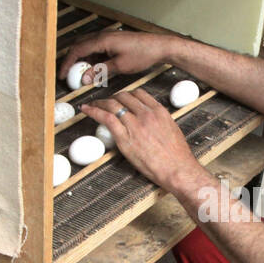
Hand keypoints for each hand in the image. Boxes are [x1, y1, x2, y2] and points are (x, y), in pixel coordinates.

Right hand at [58, 28, 174, 83]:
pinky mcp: (113, 40)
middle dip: (71, 60)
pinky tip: (94, 68)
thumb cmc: (142, 54)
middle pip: (79, 46)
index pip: (77, 50)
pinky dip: (91, 57)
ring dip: (81, 59)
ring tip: (80, 73)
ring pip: (87, 46)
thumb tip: (85, 78)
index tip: (63, 75)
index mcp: (102, 40)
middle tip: (68, 74)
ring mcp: (108, 36)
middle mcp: (103, 35)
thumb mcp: (120, 66)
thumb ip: (100, 71)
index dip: (67, 63)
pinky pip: (96, 47)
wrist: (158, 46)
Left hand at [79, 88, 201, 191]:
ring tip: (92, 105)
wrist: (177, 169)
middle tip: (105, 103)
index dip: (126, 95)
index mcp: (159, 111)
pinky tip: (86, 109)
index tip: (121, 99)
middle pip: (123, 96)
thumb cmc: (177, 156)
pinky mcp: (124, 137)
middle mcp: (146, 114)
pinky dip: (93, 111)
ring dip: (100, 103)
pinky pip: (106, 118)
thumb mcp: (172, 130)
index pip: (138, 94)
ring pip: (112, 104)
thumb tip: (151, 122)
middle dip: (112, 97)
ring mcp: (134, 124)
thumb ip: (159, 122)